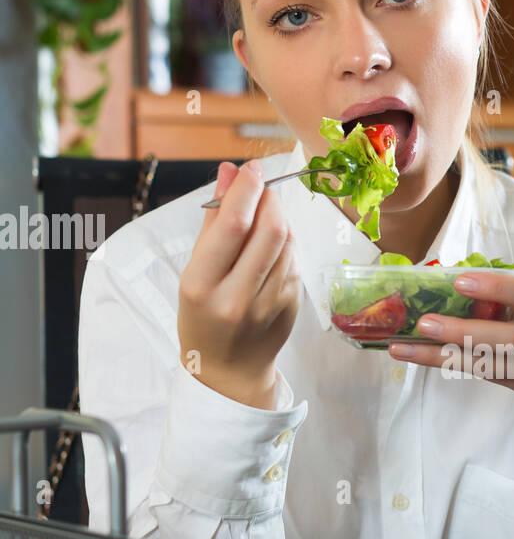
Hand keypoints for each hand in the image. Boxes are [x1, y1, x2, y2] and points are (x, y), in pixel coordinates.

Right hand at [178, 161, 300, 408]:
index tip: (251, 168)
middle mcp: (238, 298)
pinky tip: (272, 244)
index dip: (247, 189)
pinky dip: (286, 241)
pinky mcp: (292, 304)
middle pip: (270, 229)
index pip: (234, 225)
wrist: (230, 371)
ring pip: (287, 242)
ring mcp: (270, 304)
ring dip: (278, 218)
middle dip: (268, 199)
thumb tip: (228, 171)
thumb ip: (213, 221)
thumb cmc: (203, 318)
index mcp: (203, 287)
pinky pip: (295, 259)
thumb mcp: (194, 272)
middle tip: (260, 187)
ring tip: (262, 215)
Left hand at [387, 269, 513, 420]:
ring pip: (491, 364)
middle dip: (462, 331)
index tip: (462, 281)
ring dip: (443, 355)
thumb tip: (458, 284)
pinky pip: (488, 376)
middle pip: (507, 339)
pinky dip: (454, 366)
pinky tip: (425, 358)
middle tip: (424, 322)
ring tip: (404, 347)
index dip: (498, 287)